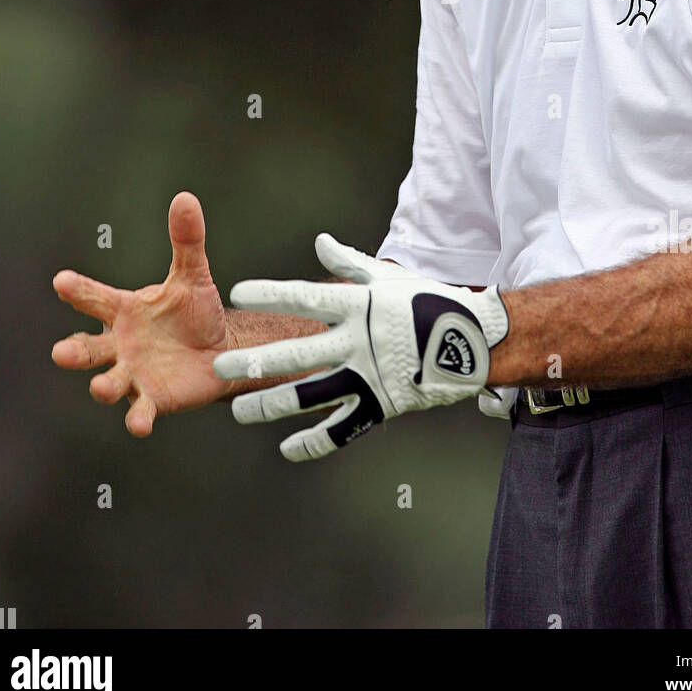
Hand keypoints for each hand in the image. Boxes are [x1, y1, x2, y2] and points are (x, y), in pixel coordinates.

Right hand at [51, 191, 229, 435]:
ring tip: (101, 386)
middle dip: (73, 351)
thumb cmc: (195, 312)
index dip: (78, 290)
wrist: (220, 350)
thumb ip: (186, 240)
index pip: (94, 297)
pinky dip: (137, 417)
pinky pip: (140, 409)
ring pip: (107, 381)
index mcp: (124, 310)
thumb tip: (185, 198)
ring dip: (102, 385)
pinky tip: (139, 422)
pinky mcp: (152, 398)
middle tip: (62, 353)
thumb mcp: (192, 274)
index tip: (62, 282)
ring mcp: (133, 373)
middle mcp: (120, 343)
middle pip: (87, 348)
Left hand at [213, 235, 509, 461]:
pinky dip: (314, 442)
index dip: (272, 295)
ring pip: (311, 397)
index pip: (305, 298)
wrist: (472, 342)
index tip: (239, 292)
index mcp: (358, 306)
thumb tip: (320, 242)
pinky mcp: (380, 404)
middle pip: (296, 355)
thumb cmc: (428, 302)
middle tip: (220, 365)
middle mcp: (357, 342)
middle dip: (255, 361)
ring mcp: (368, 377)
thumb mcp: (388, 278)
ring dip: (272, 406)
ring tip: (240, 411)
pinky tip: (287, 448)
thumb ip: (349, 264)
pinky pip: (342, 429)